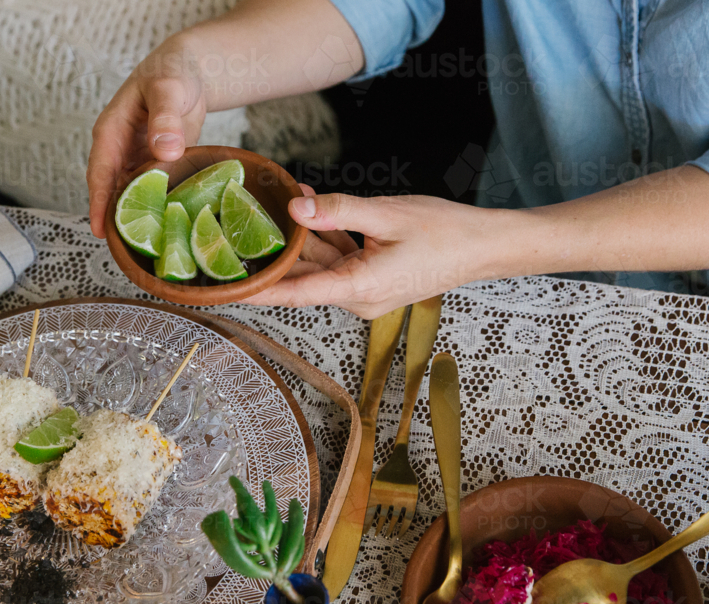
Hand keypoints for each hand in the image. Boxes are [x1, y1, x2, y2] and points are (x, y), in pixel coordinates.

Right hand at [87, 40, 205, 238]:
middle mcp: (119, 151)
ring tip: (148, 249)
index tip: (99, 229)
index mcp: (111, 132)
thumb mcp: (169, 90)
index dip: (97, 201)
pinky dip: (159, 210)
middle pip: (111, 191)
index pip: (99, 172)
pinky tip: (170, 230)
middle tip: (126, 252)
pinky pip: (153, 194)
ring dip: (138, 219)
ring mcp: (137, 162)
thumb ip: (166, 118)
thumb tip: (165, 150)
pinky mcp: (156, 169)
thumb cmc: (172, 74)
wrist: (189, 73)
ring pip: (131, 196)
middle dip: (115, 219)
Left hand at [242, 189, 502, 318]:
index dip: (258, 291)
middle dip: (277, 249)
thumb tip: (296, 208)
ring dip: (303, 237)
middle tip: (242, 222)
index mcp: (359, 288)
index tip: (225, 290)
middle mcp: (357, 297)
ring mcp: (365, 291)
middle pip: (304, 276)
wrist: (483, 247)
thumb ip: (338, 211)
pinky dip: (325, 237)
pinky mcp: (372, 279)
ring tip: (280, 201)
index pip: (295, 294)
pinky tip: (311, 206)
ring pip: (320, 265)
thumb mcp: (387, 214)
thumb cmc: (445, 233)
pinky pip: (339, 259)